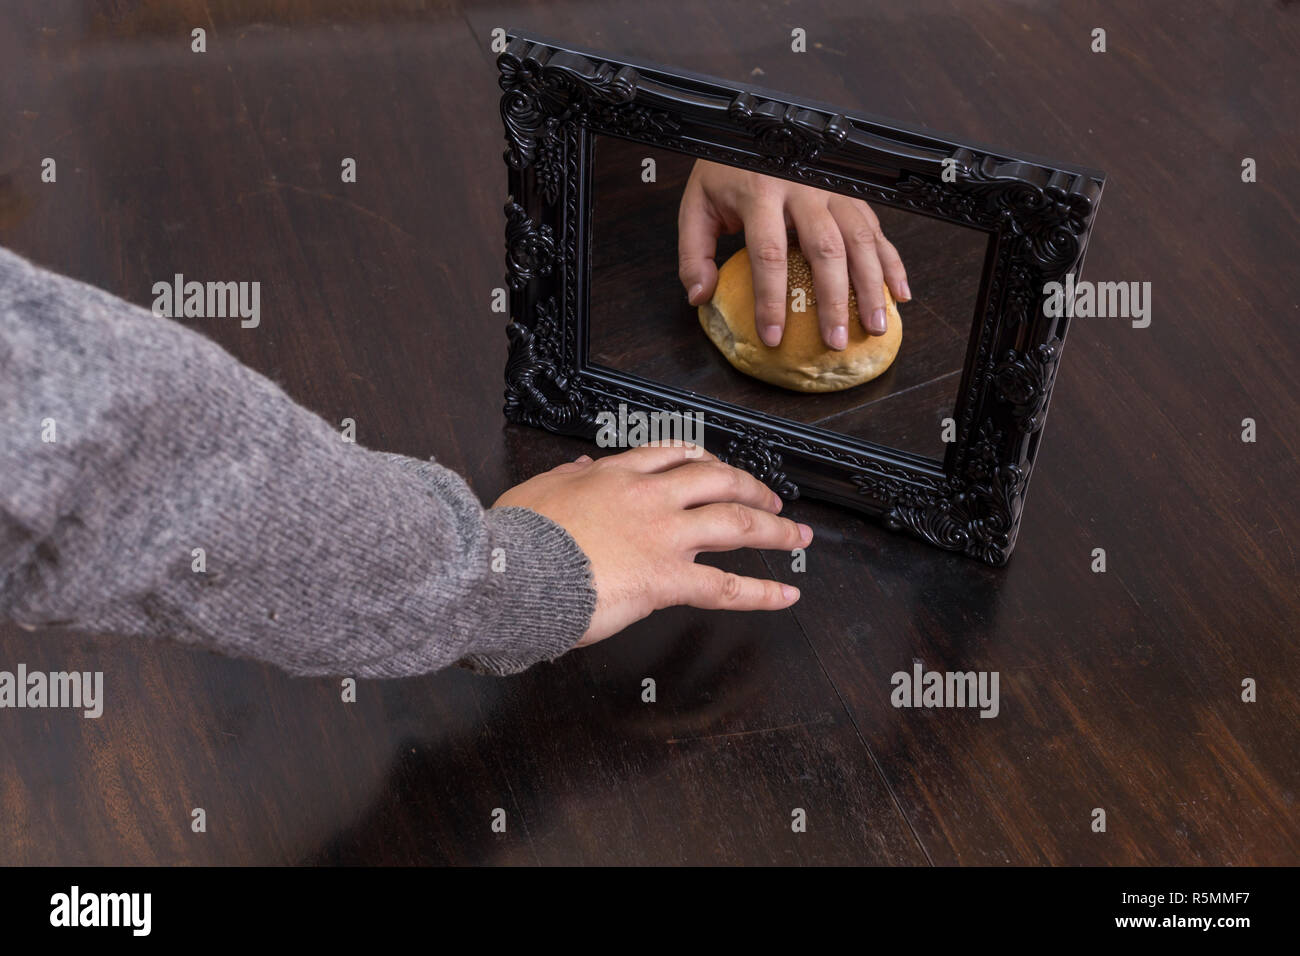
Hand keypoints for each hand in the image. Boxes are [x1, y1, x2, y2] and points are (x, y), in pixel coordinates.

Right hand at [491, 443, 811, 646]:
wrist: (512, 571)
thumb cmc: (518, 537)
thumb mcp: (540, 489)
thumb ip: (569, 477)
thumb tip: (584, 467)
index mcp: (616, 475)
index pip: (673, 455)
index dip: (706, 460)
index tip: (719, 466)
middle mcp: (648, 498)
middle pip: (718, 479)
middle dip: (753, 486)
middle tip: (773, 497)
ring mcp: (663, 536)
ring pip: (735, 523)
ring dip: (774, 527)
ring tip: (798, 534)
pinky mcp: (666, 579)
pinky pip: (725, 587)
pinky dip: (762, 592)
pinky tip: (786, 594)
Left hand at [678, 159, 909, 348]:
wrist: (754, 127)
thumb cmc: (726, 172)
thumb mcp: (697, 205)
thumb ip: (694, 254)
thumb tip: (701, 297)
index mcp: (760, 193)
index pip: (768, 254)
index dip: (771, 300)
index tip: (773, 336)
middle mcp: (802, 188)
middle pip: (825, 250)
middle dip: (834, 301)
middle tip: (836, 342)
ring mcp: (832, 188)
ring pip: (860, 239)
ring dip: (871, 285)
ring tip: (876, 325)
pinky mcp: (851, 191)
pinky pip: (876, 228)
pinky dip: (892, 261)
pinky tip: (900, 293)